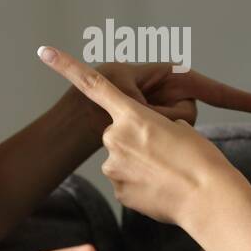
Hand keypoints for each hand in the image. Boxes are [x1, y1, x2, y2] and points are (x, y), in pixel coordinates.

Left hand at [38, 46, 245, 224]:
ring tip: (168, 171)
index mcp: (132, 113)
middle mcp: (115, 136)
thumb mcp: (183, 126)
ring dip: (143, 162)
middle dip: (142, 137)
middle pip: (124, 131)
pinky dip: (143, 182)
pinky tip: (161, 187)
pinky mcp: (117, 190)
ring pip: (126, 157)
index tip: (44, 52)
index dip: (68, 66)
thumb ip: (157, 122)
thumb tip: (145, 136)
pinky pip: (128, 179)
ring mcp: (113, 165)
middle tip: (169, 151)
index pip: (94, 85)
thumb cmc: (199, 158)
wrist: (206, 198)